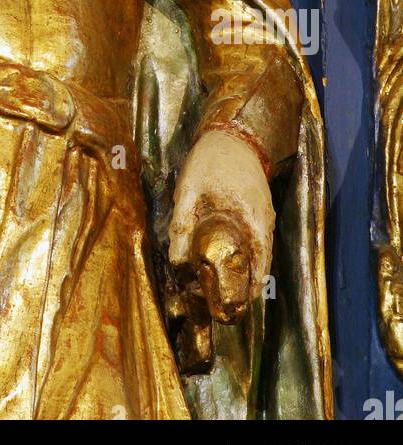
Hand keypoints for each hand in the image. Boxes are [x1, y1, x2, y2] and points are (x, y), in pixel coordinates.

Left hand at [169, 130, 273, 323]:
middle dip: (242, 289)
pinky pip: (259, 245)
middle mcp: (266, 225)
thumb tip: (178, 264)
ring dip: (245, 276)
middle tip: (218, 303)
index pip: (257, 270)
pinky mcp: (263, 214)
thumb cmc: (211, 162)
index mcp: (251, 221)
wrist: (233, 136)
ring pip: (261, 258)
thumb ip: (182, 226)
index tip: (226, 308)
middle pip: (260, 269)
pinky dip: (247, 259)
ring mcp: (267, 219)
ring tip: (219, 289)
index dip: (244, 293)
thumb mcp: (189, 191)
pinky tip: (228, 264)